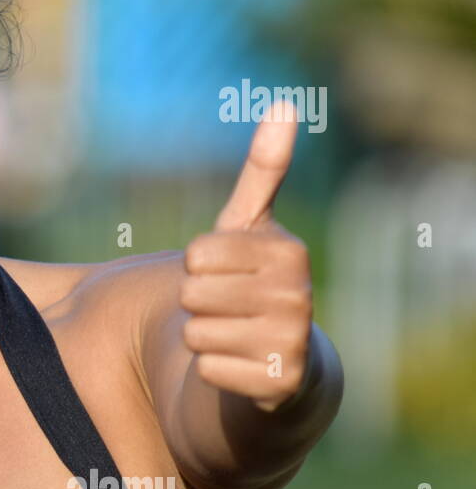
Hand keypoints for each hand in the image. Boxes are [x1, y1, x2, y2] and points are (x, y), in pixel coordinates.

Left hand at [178, 103, 313, 412]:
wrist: (281, 364)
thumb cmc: (254, 283)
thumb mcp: (252, 227)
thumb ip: (263, 170)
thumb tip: (285, 103)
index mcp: (288, 251)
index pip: (196, 254)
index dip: (197, 266)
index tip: (223, 273)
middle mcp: (298, 295)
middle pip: (191, 291)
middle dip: (196, 302)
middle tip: (225, 308)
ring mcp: (290, 341)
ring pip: (194, 331)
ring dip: (201, 336)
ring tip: (232, 335)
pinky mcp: (277, 385)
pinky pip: (206, 368)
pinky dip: (211, 369)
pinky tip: (237, 367)